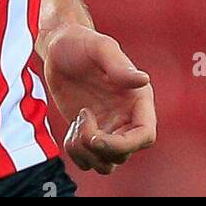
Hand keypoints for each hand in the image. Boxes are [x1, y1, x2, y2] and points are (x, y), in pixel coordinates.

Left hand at [41, 23, 155, 174]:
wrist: (59, 46)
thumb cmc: (81, 42)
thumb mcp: (99, 47)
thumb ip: (119, 66)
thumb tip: (142, 80)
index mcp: (137, 100)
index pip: (145, 135)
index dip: (125, 145)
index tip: (96, 136)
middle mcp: (127, 118)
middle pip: (124, 154)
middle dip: (100, 147)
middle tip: (81, 118)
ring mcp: (108, 128)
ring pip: (107, 163)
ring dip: (87, 154)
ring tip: (76, 125)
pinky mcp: (90, 132)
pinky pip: (89, 159)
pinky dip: (77, 154)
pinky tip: (70, 130)